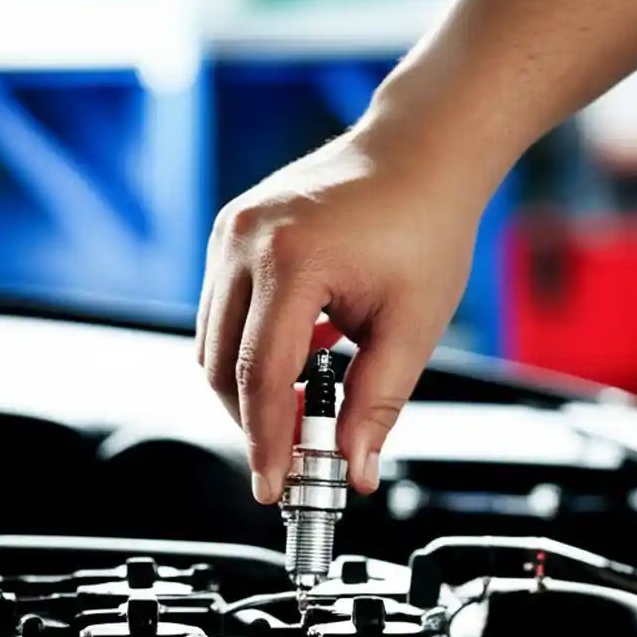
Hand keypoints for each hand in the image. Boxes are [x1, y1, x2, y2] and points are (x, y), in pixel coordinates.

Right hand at [196, 122, 490, 503]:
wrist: (419, 152)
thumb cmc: (424, 223)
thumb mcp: (412, 325)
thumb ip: (377, 403)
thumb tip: (353, 467)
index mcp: (293, 260)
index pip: (261, 377)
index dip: (266, 441)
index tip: (273, 484)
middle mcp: (246, 240)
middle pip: (221, 365)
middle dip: (254, 418)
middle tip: (296, 450)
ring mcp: (231, 231)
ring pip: (212, 341)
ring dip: (249, 383)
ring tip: (309, 393)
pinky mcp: (230, 230)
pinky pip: (221, 309)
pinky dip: (249, 344)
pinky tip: (298, 349)